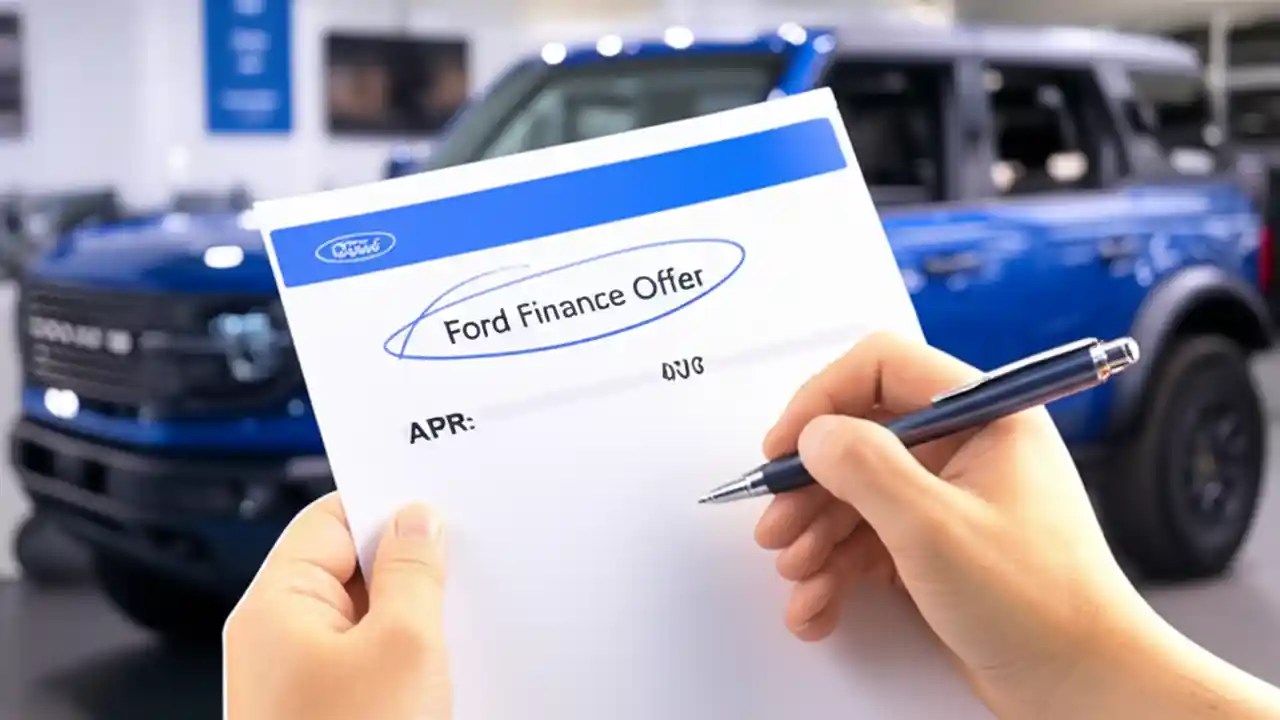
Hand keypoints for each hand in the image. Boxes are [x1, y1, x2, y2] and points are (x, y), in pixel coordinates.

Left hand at [225, 494, 449, 719]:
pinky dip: (401, 660)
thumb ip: (412, 572)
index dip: (384, 507)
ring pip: (362, 620)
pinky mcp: (323, 712)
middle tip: (456, 575)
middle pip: (347, 569)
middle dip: (404, 568)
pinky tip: (436, 675)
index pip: (328, 520)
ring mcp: (296, 682)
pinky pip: (365, 663)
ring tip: (449, 636)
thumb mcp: (404, 646)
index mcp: (274, 607)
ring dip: (408, 619)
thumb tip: (416, 522)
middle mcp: (274, 642)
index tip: (436, 509)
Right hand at [755, 333, 1279, 718]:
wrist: (1087, 690)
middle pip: (859, 438)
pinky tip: (818, 606)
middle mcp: (968, 447)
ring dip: (815, 536)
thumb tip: (814, 435)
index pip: (883, 368)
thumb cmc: (1040, 607)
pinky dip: (836, 572)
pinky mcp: (939, 548)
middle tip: (777, 526)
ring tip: (797, 577)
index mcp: (986, 415)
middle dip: (809, 487)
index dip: (822, 399)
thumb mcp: (936, 528)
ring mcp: (951, 499)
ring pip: (856, 495)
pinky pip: (870, 541)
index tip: (784, 446)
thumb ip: (865, 468)